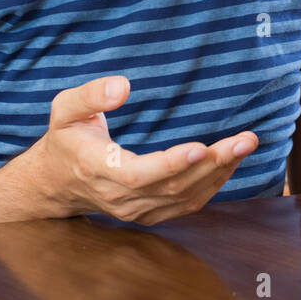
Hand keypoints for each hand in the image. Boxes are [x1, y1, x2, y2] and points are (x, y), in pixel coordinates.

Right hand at [27, 75, 257, 225]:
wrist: (56, 182)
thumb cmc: (66, 138)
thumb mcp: (65, 109)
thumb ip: (90, 95)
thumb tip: (123, 86)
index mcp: (97, 168)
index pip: (137, 174)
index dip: (170, 164)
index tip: (201, 146)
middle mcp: (118, 196)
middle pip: (171, 186)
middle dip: (212, 163)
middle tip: (244, 139)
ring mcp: (134, 210)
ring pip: (183, 197)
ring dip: (219, 173)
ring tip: (245, 146)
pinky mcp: (149, 214)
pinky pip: (186, 205)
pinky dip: (212, 186)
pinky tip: (230, 164)